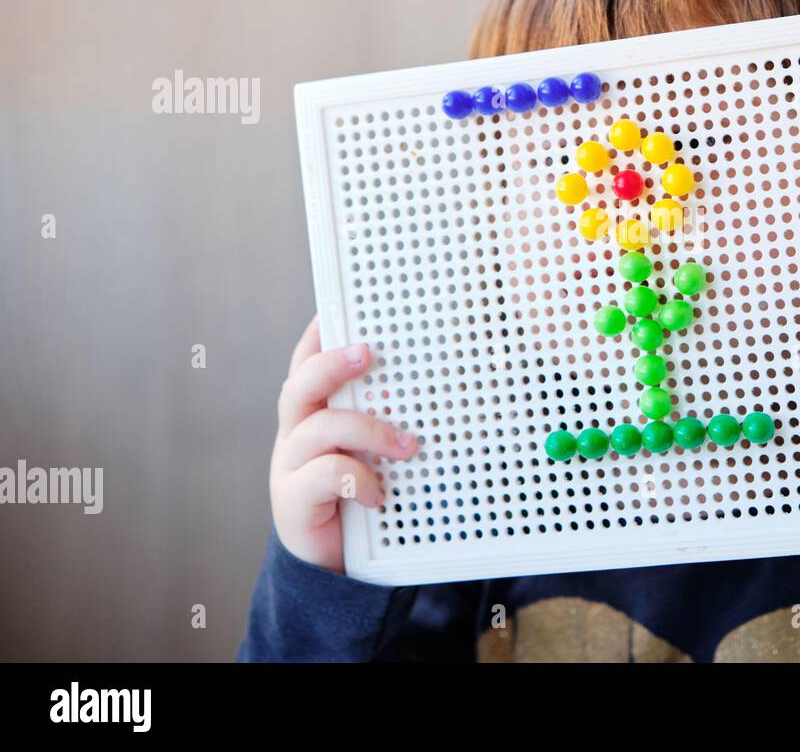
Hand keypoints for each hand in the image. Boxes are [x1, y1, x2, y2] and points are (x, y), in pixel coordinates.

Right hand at [269, 316, 418, 572]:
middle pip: (302, 384)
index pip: (308, 362)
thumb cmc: (359, 491)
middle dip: (334, 363)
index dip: (319, 335)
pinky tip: (379, 493)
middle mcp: (296, 432)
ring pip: (320, 427)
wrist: (333, 561)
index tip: (336, 308)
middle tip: (369, 354)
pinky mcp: (294, 499)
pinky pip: (324, 475)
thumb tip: (438, 387)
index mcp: (314, 412)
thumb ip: (390, 418)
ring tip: (406, 444)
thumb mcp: (375, 449)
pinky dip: (358, 479)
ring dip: (368, 430)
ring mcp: (290, 465)